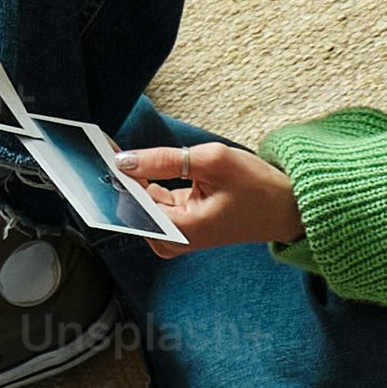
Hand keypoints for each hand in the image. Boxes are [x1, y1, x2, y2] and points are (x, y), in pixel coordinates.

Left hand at [121, 140, 300, 251]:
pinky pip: (153, 204)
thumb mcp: (213, 162)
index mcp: (180, 230)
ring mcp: (175, 236)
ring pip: (140, 204)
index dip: (114, 176)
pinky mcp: (180, 227)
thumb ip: (164, 160)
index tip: (100, 151)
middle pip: (130, 207)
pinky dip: (148, 185)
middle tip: (105, 147)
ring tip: (123, 154)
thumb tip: (124, 160)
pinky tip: (144, 168)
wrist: (286, 209)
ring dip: (135, 179)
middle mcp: (173, 240)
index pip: (130, 204)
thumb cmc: (258, 188)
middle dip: (123, 178)